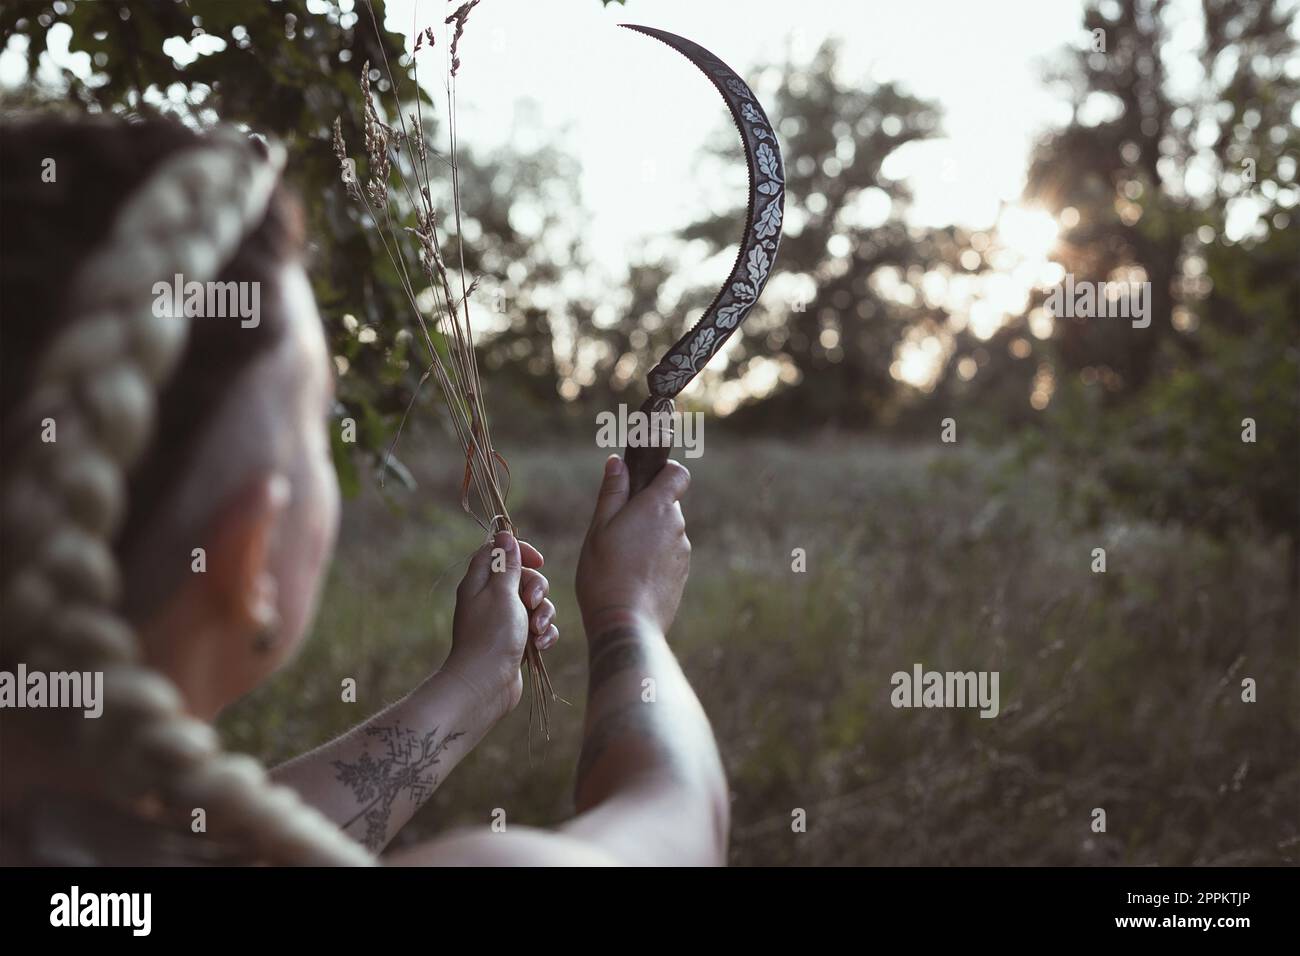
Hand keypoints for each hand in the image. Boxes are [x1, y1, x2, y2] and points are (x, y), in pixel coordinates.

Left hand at [443, 532, 556, 716]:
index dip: (519, 552)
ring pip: (535, 604)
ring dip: (543, 614)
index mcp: (479, 583)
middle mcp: (491, 599)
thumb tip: (504, 535)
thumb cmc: (491, 635)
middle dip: (537, 588)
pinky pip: (538, 627)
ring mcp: (504, 621)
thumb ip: (507, 564)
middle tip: (532, 602)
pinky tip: (541, 645)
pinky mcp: (517, 641)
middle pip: (523, 577)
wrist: (485, 685)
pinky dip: (543, 633)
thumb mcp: (502, 592)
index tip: (537, 560)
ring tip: (537, 630)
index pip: (499, 552)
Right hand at [576, 455, 690, 635]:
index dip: (664, 471)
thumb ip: (613, 493)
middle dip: (647, 509)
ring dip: (649, 537)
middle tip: (617, 528)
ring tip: (621, 558)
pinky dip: (654, 560)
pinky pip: (668, 557)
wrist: (626, 624)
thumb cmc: (605, 574)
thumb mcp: (600, 529)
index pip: (678, 473)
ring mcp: (682, 554)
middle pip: (668, 505)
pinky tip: (632, 577)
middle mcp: (677, 527)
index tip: (643, 479)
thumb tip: (618, 462)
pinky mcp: (682, 577)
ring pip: (667, 533)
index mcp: (657, 508)